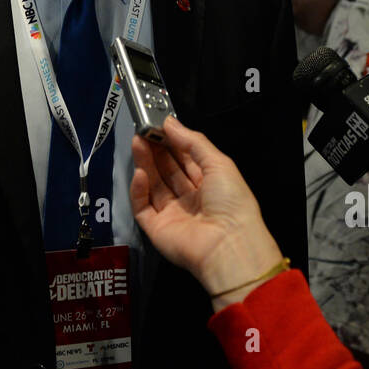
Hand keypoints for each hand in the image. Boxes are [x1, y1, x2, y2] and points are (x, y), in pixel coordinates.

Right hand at [130, 115, 281, 308]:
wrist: (228, 246)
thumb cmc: (231, 202)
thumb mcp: (218, 163)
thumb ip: (193, 141)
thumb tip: (170, 122)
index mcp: (210, 184)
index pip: (186, 159)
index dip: (172, 142)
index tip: (159, 125)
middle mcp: (191, 198)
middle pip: (167, 170)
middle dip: (156, 150)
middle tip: (143, 131)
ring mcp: (172, 214)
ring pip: (154, 185)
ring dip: (145, 163)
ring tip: (137, 142)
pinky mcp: (156, 228)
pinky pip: (143, 206)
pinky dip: (139, 190)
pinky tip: (139, 172)